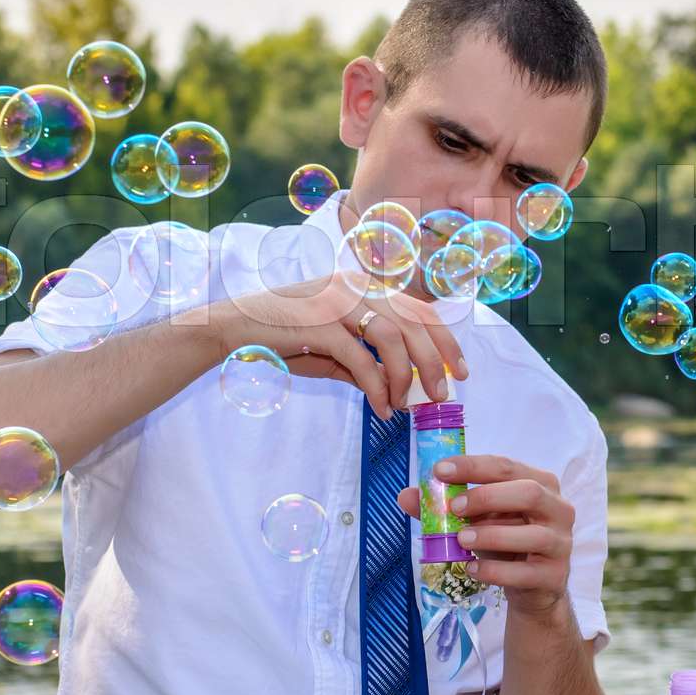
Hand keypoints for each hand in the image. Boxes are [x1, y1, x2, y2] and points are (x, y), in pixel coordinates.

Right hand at [226, 272, 465, 418]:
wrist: (235, 327)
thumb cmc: (284, 335)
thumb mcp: (332, 346)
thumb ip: (363, 360)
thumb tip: (396, 388)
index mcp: (364, 286)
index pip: (418, 309)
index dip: (445, 339)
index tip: (460, 369)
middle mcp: (356, 287)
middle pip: (413, 322)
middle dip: (434, 361)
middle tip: (442, 395)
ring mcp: (338, 301)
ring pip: (392, 338)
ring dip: (406, 376)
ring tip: (408, 404)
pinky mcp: (321, 323)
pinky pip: (361, 359)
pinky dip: (377, 387)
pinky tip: (382, 408)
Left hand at [395, 454, 572, 617]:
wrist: (532, 587)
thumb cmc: (506, 542)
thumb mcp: (477, 519)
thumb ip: (445, 507)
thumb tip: (406, 496)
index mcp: (540, 483)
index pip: (506, 466)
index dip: (472, 466)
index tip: (439, 470)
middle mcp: (557, 508)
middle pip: (529, 493)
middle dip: (488, 497)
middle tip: (453, 506)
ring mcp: (561, 543)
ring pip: (533, 534)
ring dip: (492, 535)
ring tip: (461, 539)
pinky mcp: (555, 576)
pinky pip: (526, 573)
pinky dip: (495, 571)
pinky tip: (472, 569)